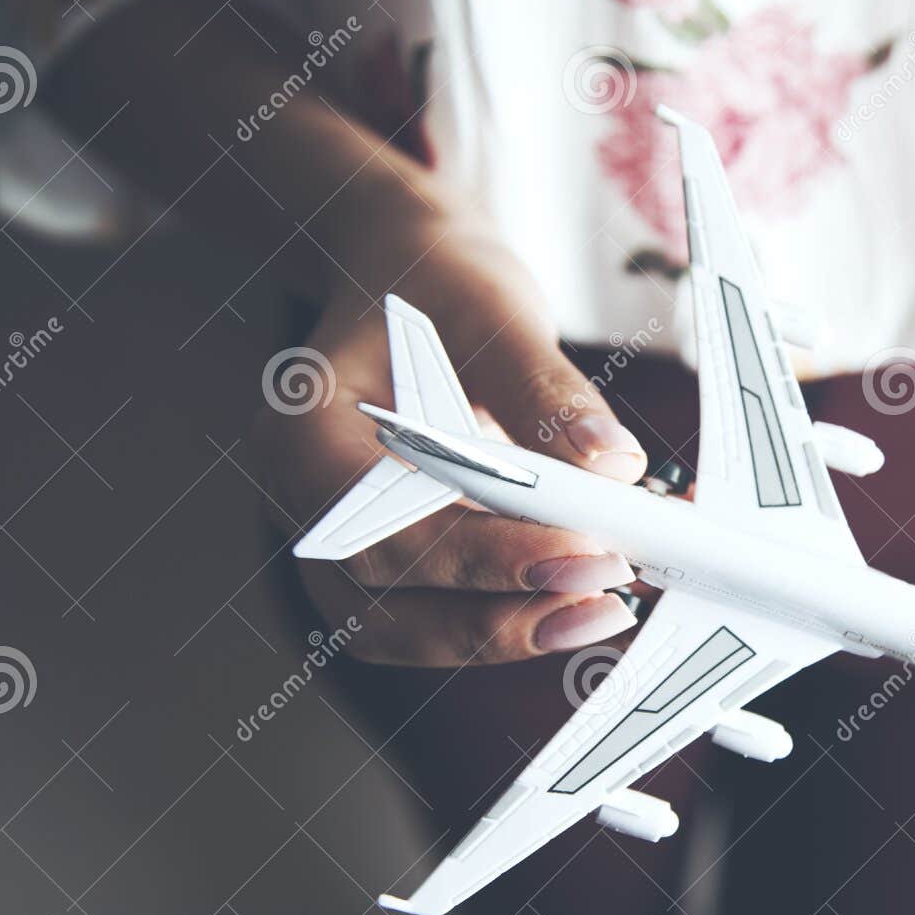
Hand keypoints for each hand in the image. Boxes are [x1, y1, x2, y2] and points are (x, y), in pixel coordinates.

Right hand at [247, 220, 648, 666]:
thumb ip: (545, 390)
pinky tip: (585, 598)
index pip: (381, 525)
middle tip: (605, 599)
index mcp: (304, 434)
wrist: (414, 281)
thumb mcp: (491, 309)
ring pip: (411, 631)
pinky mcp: (394, 568)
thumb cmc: (436, 287)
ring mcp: (342, 547)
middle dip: (501, 618)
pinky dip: (514, 616)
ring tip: (604, 610)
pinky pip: (441, 617)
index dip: (480, 557)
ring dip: (510, 634)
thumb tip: (610, 465)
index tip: (581, 553)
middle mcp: (309, 508)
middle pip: (384, 606)